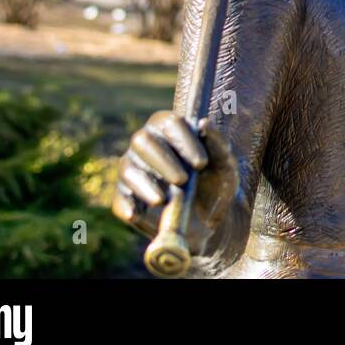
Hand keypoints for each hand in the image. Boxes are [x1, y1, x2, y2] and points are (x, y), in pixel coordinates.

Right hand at [111, 110, 237, 253]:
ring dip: (145, 184)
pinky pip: (119, 199)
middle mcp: (147, 144)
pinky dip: (127, 206)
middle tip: (182, 180)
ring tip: (162, 200)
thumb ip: (219, 145)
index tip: (201, 164)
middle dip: (162, 160)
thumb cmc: (217, 185)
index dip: (183, 141)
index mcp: (171, 130)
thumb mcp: (226, 167)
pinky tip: (136, 214)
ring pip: (128, 168)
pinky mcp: (125, 198)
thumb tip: (204, 123)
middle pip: (142, 141)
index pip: (169, 123)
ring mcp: (133, 170)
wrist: (209, 222)